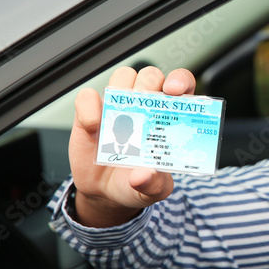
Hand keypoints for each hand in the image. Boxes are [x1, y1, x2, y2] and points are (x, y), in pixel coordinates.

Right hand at [67, 66, 196, 227]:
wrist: (105, 193)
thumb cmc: (138, 183)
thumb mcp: (153, 191)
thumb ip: (154, 185)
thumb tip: (144, 176)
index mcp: (168, 117)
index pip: (181, 85)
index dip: (180, 81)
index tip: (175, 91)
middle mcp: (145, 105)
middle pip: (151, 75)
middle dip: (150, 85)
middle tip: (145, 107)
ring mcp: (118, 106)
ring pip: (123, 76)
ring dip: (122, 91)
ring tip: (119, 121)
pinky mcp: (90, 112)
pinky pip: (87, 96)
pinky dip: (89, 107)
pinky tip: (94, 128)